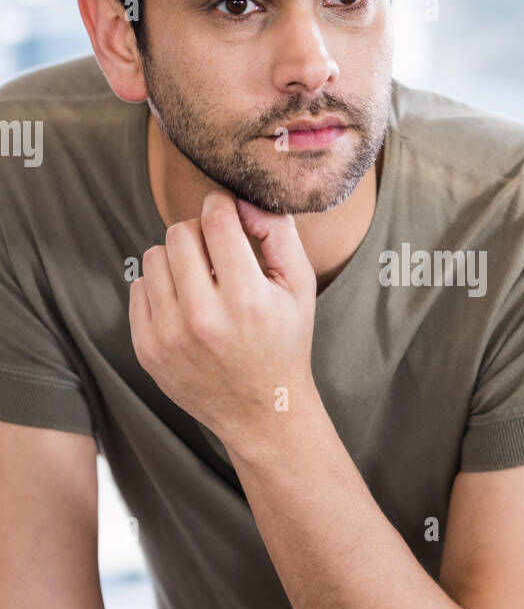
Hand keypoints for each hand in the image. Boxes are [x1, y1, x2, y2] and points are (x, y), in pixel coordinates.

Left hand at [129, 190, 316, 443]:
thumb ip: (278, 233)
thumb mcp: (300, 286)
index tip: (226, 210)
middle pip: (179, 233)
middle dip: (199, 231)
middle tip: (216, 250)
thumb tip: (242, 198)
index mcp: (246, 299)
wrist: (262, 410)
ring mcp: (169, 336)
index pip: (216, 221)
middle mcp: (203, 318)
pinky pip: (138, 288)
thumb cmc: (285, 340)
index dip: (221, 204)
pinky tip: (185, 304)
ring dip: (177, 259)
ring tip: (201, 279)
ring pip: (153, 257)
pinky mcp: (147, 349)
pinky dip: (161, 288)